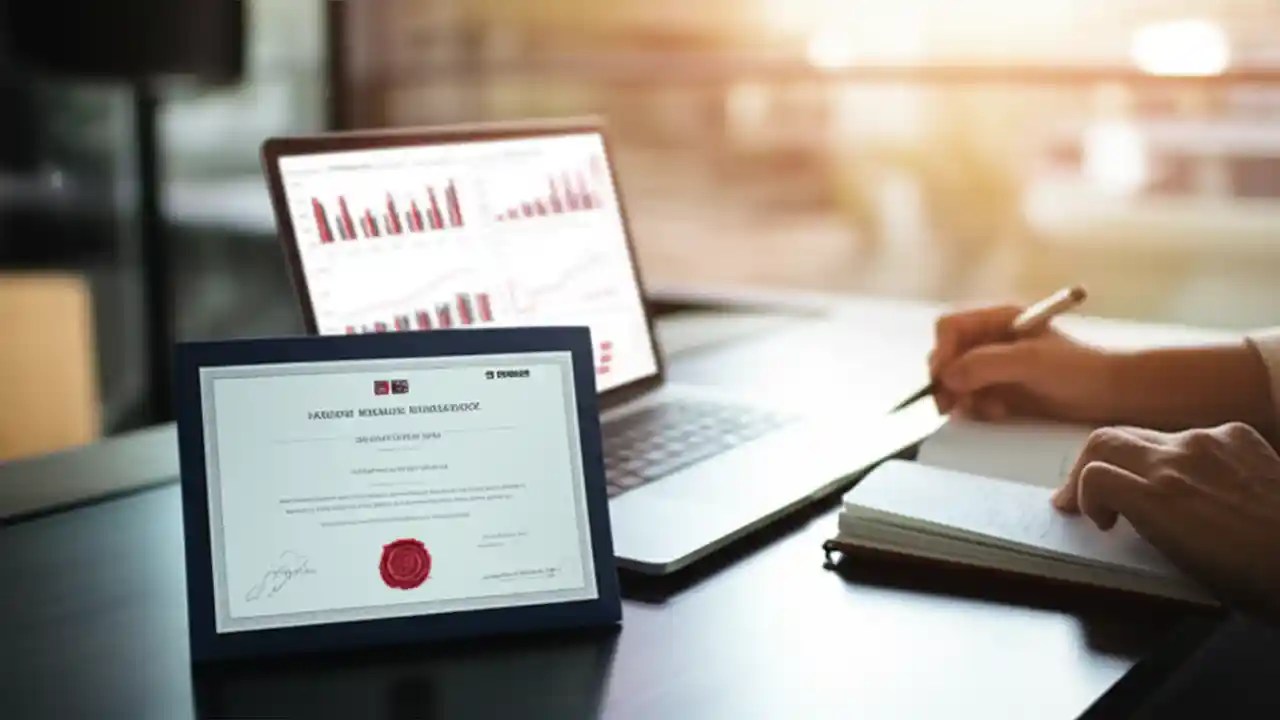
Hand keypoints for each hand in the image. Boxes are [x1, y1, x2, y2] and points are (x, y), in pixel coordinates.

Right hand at [931, 305, 1117, 422]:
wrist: (1113, 394)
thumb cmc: (1077, 368)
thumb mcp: (1031, 361)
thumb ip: (986, 364)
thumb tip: (946, 377)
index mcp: (996, 320)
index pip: (950, 329)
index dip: (942, 352)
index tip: (945, 380)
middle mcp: (990, 341)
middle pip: (947, 356)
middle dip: (947, 381)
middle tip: (951, 406)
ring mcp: (995, 368)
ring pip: (956, 382)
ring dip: (961, 399)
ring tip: (983, 411)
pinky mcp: (1002, 392)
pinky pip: (972, 400)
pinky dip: (976, 410)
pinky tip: (997, 414)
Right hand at [1054, 422, 1279, 615]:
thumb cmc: (1258, 581)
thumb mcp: (1187, 566)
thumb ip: (1149, 527)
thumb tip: (1131, 516)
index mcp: (1157, 498)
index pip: (1093, 475)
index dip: (1083, 496)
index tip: (1094, 520)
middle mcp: (1176, 458)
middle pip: (1106, 440)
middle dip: (1088, 466)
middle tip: (1087, 494)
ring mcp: (1209, 441)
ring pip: (1149, 436)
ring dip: (1136, 461)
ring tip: (1149, 490)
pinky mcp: (1239, 436)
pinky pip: (1194, 436)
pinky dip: (1182, 455)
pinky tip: (1204, 482)